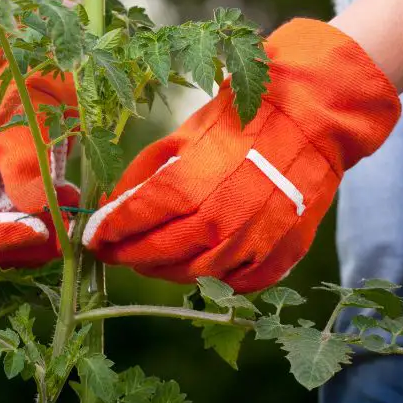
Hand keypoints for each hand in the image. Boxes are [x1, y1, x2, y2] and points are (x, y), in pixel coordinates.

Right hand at [0, 49, 80, 266]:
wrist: (28, 88)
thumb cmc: (18, 105)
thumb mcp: (23, 134)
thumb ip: (25, 173)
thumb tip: (34, 214)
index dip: (2, 237)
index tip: (42, 231)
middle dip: (25, 244)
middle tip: (64, 225)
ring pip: (1, 250)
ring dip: (37, 240)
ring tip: (67, 207)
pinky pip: (16, 239)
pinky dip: (42, 232)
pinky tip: (64, 206)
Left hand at [82, 18, 400, 291]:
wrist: (311, 119)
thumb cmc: (242, 119)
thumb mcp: (184, 134)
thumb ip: (146, 172)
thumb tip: (114, 204)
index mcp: (192, 184)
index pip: (136, 220)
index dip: (109, 231)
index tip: (92, 237)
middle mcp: (221, 220)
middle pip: (160, 254)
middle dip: (130, 255)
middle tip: (114, 252)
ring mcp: (253, 242)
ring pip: (195, 274)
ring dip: (166, 269)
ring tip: (150, 258)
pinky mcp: (280, 254)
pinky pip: (237, 282)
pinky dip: (214, 277)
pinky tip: (198, 263)